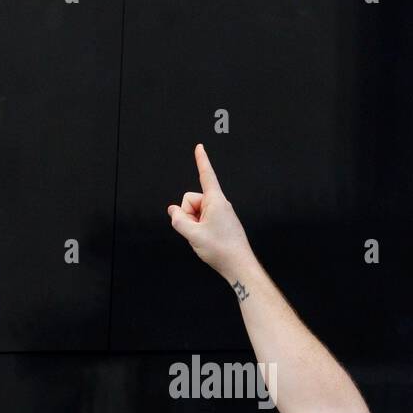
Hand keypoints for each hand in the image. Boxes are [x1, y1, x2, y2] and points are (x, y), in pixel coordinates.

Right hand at [167, 143, 251, 280]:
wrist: (239, 266)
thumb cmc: (221, 250)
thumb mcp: (193, 235)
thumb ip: (179, 220)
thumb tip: (173, 211)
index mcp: (215, 201)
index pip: (206, 176)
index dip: (201, 161)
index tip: (199, 147)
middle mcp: (219, 204)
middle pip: (192, 200)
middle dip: (188, 214)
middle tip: (196, 231)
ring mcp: (220, 214)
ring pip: (196, 212)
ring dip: (194, 224)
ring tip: (203, 238)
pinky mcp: (221, 222)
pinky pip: (203, 220)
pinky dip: (199, 229)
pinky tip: (207, 240)